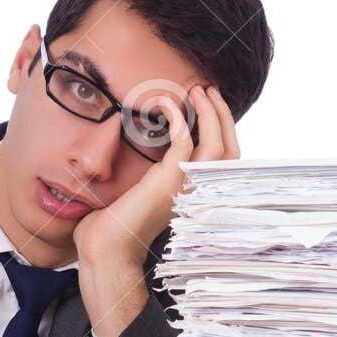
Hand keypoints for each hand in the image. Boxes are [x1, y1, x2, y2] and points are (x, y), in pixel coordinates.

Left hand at [72, 85, 239, 336]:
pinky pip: (184, 140)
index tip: (208, 104)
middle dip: (222, 115)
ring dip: (210, 112)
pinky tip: (164, 102)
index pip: (225, 160)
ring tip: (197, 90)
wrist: (106, 247)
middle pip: (230, 150)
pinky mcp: (169, 179)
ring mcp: (186, 187)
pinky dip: (177, 116)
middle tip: (206, 89)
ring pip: (218, 145)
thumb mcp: (144, 191)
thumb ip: (155, 172)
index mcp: (196, 194)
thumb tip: (149, 145)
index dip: (222, 129)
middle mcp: (198, 192)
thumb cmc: (116, 225)